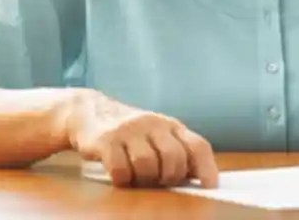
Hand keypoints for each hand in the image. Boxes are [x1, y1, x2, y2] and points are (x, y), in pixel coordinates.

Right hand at [65, 91, 218, 188]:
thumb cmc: (130, 132)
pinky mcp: (106, 139)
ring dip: (143, 179)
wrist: (89, 111)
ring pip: (147, 164)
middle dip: (169, 177)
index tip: (209, 187)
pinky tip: (120, 175)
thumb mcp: (156, 136)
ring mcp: (129, 129)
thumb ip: (175, 151)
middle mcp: (153, 123)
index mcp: (171, 125)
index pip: (197, 145)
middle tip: (158, 180)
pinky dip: (122, 179)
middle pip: (173, 158)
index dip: (207, 168)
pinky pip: (120, 169)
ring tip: (137, 177)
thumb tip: (197, 178)